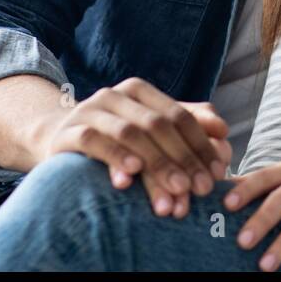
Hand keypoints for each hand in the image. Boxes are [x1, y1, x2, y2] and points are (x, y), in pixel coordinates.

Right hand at [29, 77, 230, 216]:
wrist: (58, 140)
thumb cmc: (114, 137)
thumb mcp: (149, 129)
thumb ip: (186, 125)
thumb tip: (223, 130)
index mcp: (139, 90)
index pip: (178, 115)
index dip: (200, 143)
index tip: (218, 173)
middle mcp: (114, 95)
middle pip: (157, 125)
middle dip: (182, 159)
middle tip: (200, 189)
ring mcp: (89, 111)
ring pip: (130, 134)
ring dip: (156, 165)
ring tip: (175, 191)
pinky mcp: (68, 132)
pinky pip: (94, 143)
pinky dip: (115, 158)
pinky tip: (130, 177)